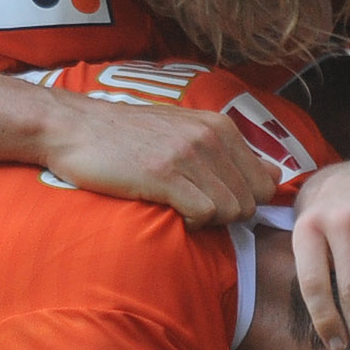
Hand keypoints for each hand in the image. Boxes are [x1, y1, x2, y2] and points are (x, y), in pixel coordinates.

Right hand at [37, 96, 278, 228]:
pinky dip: (192, 223)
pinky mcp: (164, 175)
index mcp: (220, 126)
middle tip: (197, 209)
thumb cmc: (128, 135)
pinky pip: (204, 214)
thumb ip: (230, 152)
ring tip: (183, 209)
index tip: (218, 201)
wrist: (74, 128)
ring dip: (210, 220)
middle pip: (250, 201)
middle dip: (230, 214)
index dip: (245, 200)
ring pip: (231, 209)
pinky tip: (172, 213)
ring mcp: (188, 155)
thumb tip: (275, 176)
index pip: (265, 182)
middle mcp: (210, 137)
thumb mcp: (186, 130)